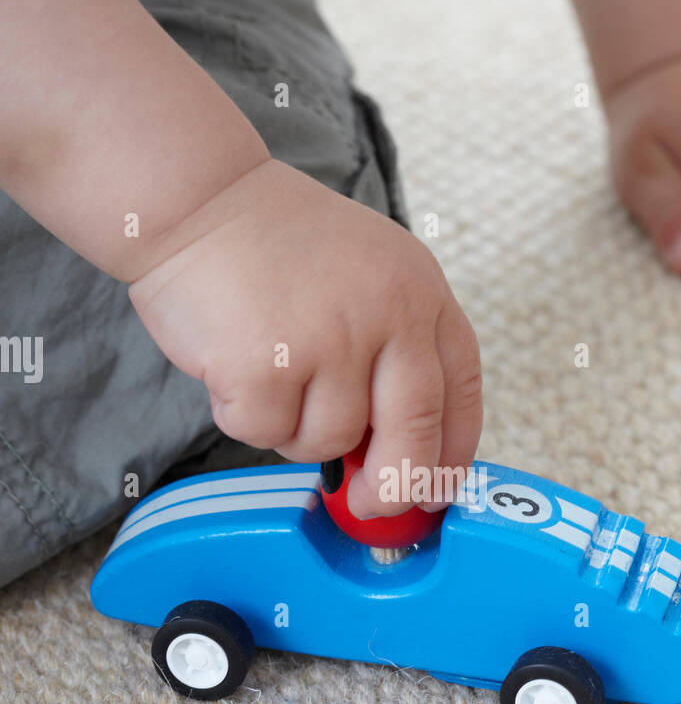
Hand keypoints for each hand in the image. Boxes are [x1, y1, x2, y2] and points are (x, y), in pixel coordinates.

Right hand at [129, 159, 482, 518]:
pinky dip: (244, 416)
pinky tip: (233, 365)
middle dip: (392, 487)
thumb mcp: (368, 275)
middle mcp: (388, 314)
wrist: (197, 198)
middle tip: (368, 506)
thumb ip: (394, 349)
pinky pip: (266, 434)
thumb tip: (400, 453)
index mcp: (421, 291)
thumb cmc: (274, 244)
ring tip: (270, 372)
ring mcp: (330, 339)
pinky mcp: (268, 364)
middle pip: (413, 437)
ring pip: (329, 441)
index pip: (460, 391)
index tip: (434, 489)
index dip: (450, 452)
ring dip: (294, 430)